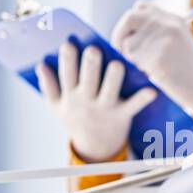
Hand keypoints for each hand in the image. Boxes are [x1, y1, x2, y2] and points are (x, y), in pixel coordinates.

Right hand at [36, 41, 154, 162]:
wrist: (95, 148)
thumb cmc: (76, 119)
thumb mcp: (57, 107)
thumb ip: (48, 86)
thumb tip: (40, 65)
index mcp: (71, 96)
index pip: (67, 75)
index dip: (67, 60)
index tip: (68, 44)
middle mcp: (87, 102)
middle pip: (88, 80)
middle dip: (90, 65)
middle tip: (93, 49)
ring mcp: (105, 109)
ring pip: (109, 91)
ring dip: (113, 78)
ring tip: (117, 63)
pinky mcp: (122, 115)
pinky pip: (133, 106)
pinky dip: (143, 99)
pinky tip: (151, 90)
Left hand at [111, 0, 192, 112]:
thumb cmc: (187, 67)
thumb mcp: (177, 39)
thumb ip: (156, 30)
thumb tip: (125, 33)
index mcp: (171, 19)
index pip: (140, 7)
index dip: (130, 23)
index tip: (129, 37)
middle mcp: (167, 24)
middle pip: (129, 18)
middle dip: (119, 36)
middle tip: (121, 51)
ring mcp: (164, 40)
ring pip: (128, 45)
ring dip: (130, 58)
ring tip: (145, 67)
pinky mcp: (159, 58)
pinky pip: (134, 61)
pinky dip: (137, 69)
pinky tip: (150, 74)